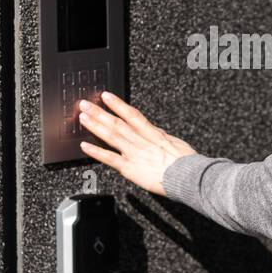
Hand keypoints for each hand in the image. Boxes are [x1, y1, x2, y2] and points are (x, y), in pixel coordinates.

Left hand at [77, 91, 197, 194]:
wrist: (189, 176)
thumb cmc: (187, 163)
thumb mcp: (176, 143)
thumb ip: (162, 137)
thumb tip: (155, 130)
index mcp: (153, 134)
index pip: (132, 115)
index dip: (117, 104)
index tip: (105, 96)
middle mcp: (141, 141)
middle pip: (117, 123)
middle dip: (99, 112)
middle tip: (84, 104)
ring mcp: (134, 154)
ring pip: (111, 136)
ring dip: (95, 126)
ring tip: (82, 118)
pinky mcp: (130, 169)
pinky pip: (110, 159)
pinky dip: (96, 152)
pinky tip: (85, 146)